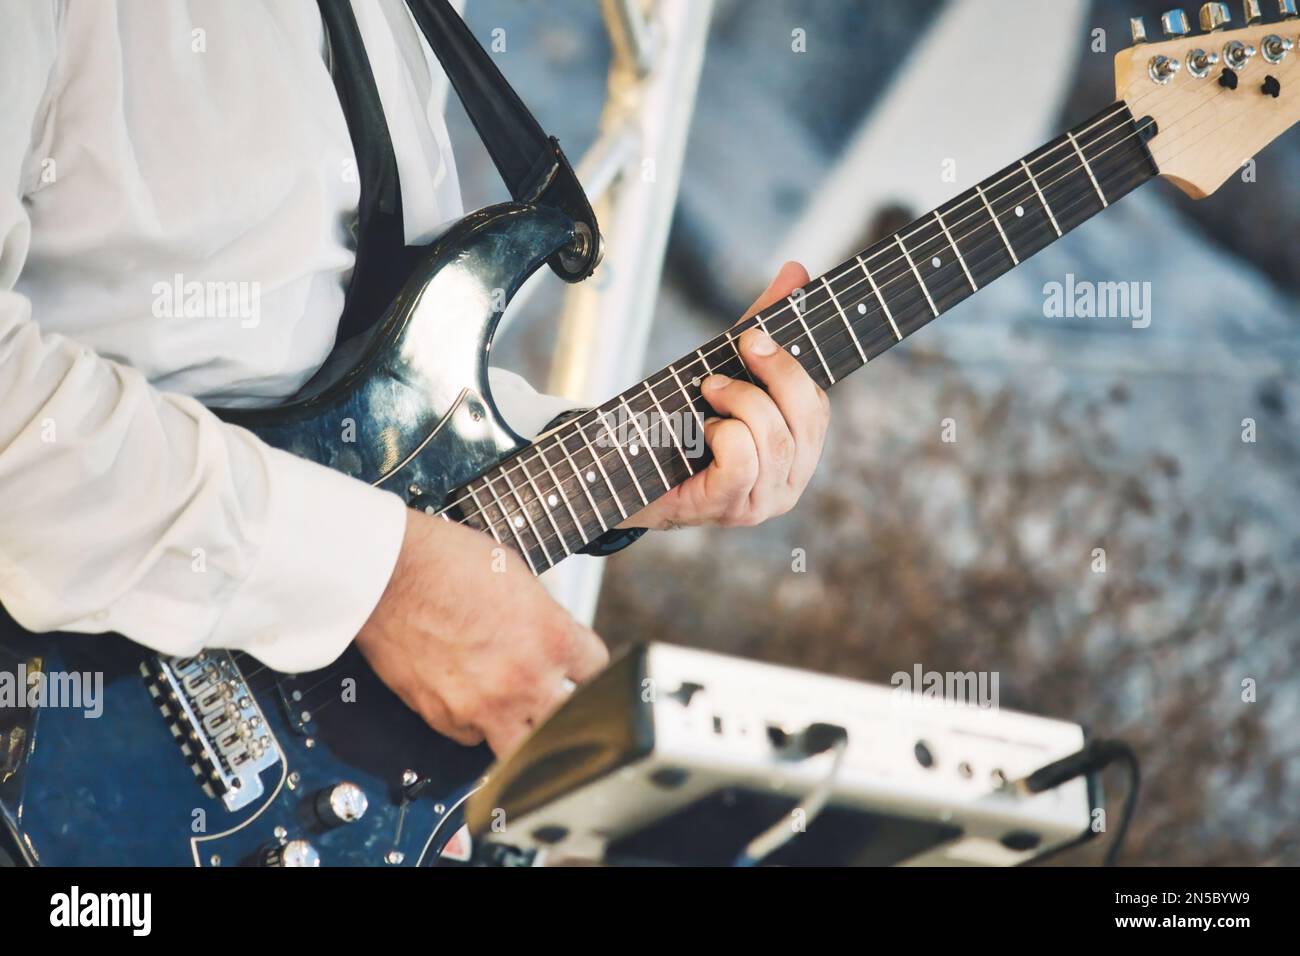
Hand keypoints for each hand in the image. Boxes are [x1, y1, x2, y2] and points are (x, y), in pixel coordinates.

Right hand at [355, 510, 607, 754]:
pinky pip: (474, 737)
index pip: (596, 670)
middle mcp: (525, 681)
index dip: (585, 664)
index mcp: (552, 639)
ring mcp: (484, 707)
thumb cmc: (447, 562)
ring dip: (523, 728)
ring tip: (514, 705)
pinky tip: (472, 698)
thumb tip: (551, 638)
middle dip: (563, 704)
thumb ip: (544, 618)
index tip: (576, 663)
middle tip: (553, 692)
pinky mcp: (445, 718)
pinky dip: (477, 724)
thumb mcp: (519, 577)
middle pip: (568, 719)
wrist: (386, 575)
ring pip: (523, 746)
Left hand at [626, 261, 829, 529]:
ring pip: (775, 439)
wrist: (623, 476)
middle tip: (741, 349)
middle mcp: (789, 482)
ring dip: (739, 401)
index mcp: (797, 451)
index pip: (818, 405)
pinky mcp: (732, 508)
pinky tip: (704, 431)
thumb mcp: (725, 370)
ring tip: (709, 391)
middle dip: (774, 374)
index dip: (792, 366)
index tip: (754, 337)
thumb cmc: (681, 425)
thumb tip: (795, 272)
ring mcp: (763, 502)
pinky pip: (743, 461)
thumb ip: (763, 325)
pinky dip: (724, 434)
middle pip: (806, 418)